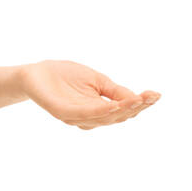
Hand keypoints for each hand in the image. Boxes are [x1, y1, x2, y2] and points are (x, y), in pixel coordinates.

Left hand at [21, 59, 159, 129]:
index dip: (141, 104)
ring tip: (139, 100)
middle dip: (137, 107)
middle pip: (118, 117)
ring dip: (122, 110)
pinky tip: (114, 105)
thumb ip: (115, 91)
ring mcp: (75, 117)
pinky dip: (100, 111)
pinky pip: (84, 115)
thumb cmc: (65, 76)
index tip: (156, 94)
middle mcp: (89, 117)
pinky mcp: (62, 112)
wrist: (34, 73)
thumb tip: (138, 99)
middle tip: (151, 96)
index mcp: (99, 109)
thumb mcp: (96, 80)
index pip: (124, 110)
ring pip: (104, 117)